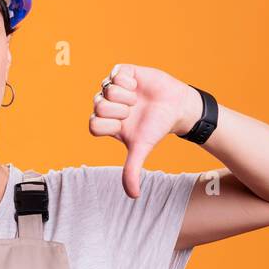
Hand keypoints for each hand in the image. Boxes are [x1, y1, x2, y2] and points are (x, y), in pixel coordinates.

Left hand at [89, 63, 202, 198]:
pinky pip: (116, 74)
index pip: (93, 125)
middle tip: (133, 111)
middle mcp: (105, 104)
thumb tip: (133, 196)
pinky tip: (138, 86)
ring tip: (137, 100)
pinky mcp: (122, 72)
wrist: (175, 107)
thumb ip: (132, 170)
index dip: (111, 126)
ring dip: (127, 97)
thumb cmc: (156, 128)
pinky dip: (130, 82)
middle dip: (120, 111)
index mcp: (105, 123)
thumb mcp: (142, 149)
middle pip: (98, 106)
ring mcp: (112, 87)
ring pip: (107, 90)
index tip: (125, 126)